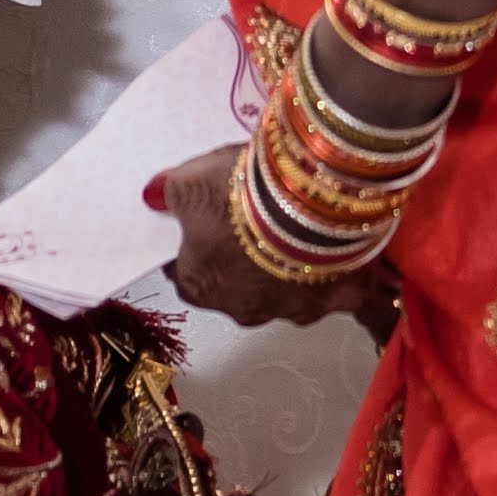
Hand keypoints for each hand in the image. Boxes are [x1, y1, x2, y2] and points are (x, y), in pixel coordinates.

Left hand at [153, 144, 397, 332]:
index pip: (188, 275)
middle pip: (238, 289)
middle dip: (244, 263)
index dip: (198, 249)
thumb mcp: (187, 184)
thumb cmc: (235, 197)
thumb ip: (167, 195)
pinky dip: (340, 277)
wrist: (307, 199)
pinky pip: (340, 294)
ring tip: (299, 228)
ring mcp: (295, 309)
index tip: (209, 226)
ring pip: (288, 294)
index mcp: (199, 288)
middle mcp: (245, 311)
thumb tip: (153, 198)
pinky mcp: (341, 299)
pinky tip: (343, 255)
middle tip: (255, 223)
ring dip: (290, 270)